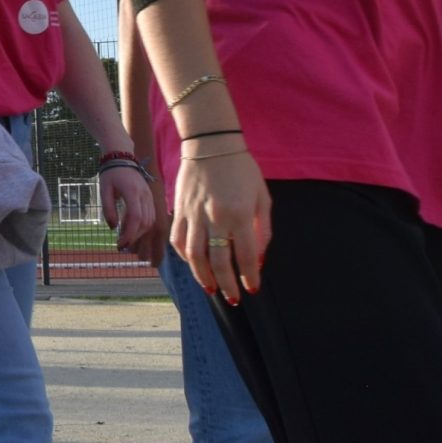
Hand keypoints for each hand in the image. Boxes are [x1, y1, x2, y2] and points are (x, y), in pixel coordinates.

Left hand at [101, 166, 158, 259]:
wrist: (122, 157)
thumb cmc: (110, 173)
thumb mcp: (104, 190)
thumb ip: (108, 208)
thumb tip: (113, 228)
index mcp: (132, 192)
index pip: (135, 217)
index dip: (129, 234)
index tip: (120, 244)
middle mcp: (144, 195)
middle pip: (145, 222)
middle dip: (134, 237)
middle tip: (121, 245)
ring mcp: (149, 196)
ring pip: (150, 221)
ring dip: (139, 233)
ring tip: (125, 239)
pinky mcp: (150, 198)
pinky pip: (150, 216)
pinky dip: (142, 226)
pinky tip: (131, 230)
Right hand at [171, 147, 270, 303]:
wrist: (211, 144)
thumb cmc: (242, 170)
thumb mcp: (263, 198)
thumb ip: (263, 230)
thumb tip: (258, 259)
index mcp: (240, 215)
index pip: (245, 256)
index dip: (249, 277)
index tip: (252, 288)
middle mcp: (215, 218)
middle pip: (218, 262)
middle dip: (226, 284)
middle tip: (233, 298)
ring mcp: (194, 214)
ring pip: (194, 256)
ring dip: (203, 277)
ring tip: (211, 288)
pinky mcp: (179, 210)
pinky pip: (178, 240)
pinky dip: (185, 257)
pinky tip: (194, 264)